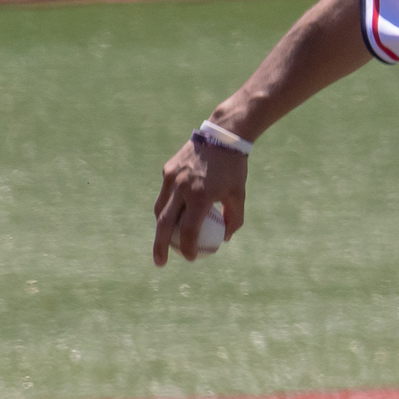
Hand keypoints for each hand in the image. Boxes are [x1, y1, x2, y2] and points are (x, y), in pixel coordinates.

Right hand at [152, 139, 246, 265]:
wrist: (223, 135)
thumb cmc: (234, 168)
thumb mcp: (238, 194)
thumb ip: (233, 218)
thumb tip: (225, 238)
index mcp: (200, 196)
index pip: (189, 230)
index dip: (188, 247)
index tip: (190, 258)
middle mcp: (181, 187)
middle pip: (165, 224)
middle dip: (160, 246)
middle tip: (161, 262)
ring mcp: (171, 177)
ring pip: (160, 208)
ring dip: (161, 227)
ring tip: (165, 240)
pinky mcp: (167, 169)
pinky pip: (165, 193)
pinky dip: (167, 205)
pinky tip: (173, 214)